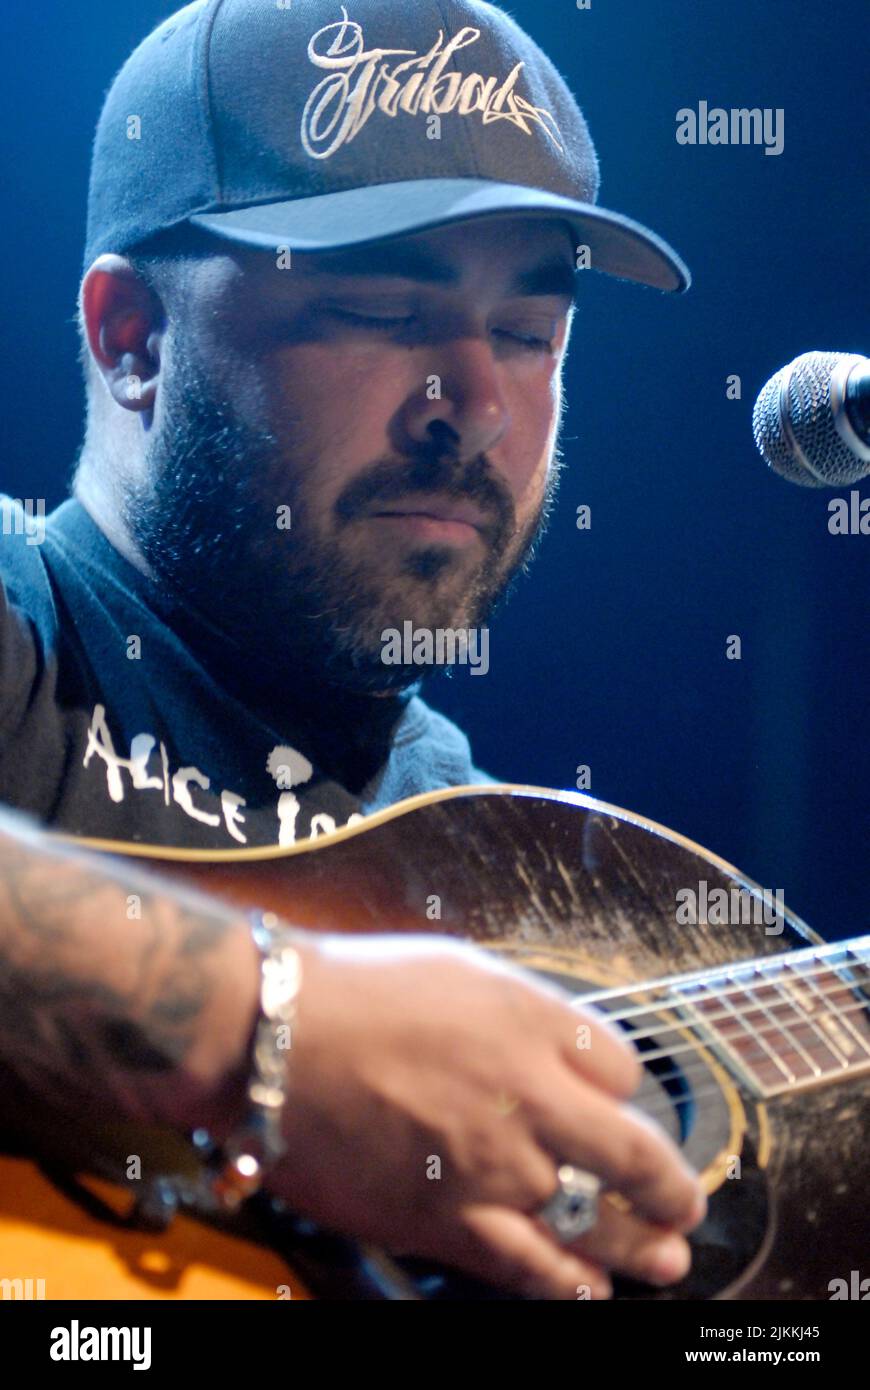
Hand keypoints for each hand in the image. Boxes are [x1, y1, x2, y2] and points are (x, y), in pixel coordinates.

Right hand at [269, 933, 705, 1298]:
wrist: (273, 1040)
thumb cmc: (358, 991)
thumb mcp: (461, 968)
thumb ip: (525, 1010)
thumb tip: (565, 1044)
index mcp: (534, 1025)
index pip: (622, 1068)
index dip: (627, 1089)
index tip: (618, 1100)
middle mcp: (528, 1098)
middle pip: (632, 1155)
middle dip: (668, 1185)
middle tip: (684, 1200)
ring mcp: (490, 1167)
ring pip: (590, 1222)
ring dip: (638, 1245)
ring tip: (666, 1257)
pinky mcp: (444, 1221)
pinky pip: (527, 1267)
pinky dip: (566, 1283)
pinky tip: (589, 1289)